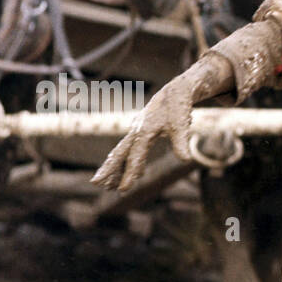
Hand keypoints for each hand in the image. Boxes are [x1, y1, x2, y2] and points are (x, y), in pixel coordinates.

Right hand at [91, 52, 232, 190]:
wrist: (175, 92)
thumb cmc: (178, 107)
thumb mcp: (182, 124)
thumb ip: (181, 142)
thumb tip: (185, 159)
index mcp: (144, 131)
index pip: (134, 157)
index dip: (129, 173)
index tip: (123, 189)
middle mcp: (136, 131)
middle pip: (118, 153)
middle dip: (108, 169)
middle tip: (96, 183)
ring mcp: (136, 131)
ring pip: (121, 151)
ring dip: (114, 168)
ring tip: (106, 185)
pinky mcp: (140, 131)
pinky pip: (130, 149)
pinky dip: (126, 160)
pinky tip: (130, 173)